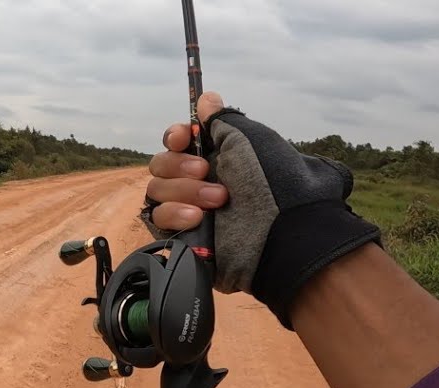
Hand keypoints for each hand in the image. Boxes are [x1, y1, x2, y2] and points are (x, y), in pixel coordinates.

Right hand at [147, 91, 380, 328]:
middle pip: (161, 165)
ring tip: (216, 202)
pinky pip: (157, 221)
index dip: (175, 137)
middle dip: (179, 166)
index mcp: (216, 159)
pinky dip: (174, 215)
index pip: (177, 143)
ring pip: (156, 192)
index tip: (184, 138)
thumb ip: (223, 120)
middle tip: (206, 172)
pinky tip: (197, 219)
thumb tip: (207, 99)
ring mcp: (188, 211)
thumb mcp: (251, 140)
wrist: (282, 235)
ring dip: (182, 191)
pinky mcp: (182, 238)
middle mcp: (199, 183)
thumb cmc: (274, 184)